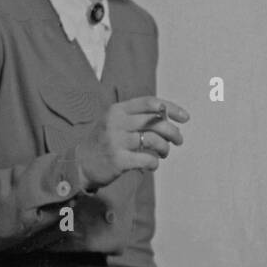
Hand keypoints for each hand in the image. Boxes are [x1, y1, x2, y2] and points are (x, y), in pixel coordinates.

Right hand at [74, 95, 188, 188]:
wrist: (81, 163)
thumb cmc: (106, 142)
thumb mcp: (116, 123)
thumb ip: (138, 118)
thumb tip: (169, 119)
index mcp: (117, 110)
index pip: (150, 103)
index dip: (171, 108)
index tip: (185, 117)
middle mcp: (116, 122)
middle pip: (156, 122)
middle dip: (173, 132)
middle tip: (178, 141)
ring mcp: (116, 141)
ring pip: (154, 140)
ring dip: (165, 148)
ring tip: (164, 153)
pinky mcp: (117, 159)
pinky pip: (148, 159)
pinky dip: (154, 162)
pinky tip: (151, 164)